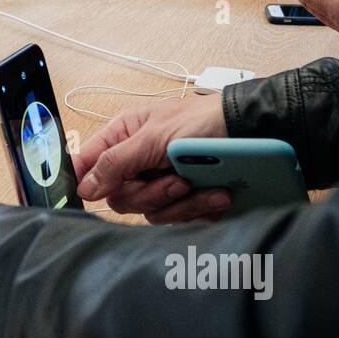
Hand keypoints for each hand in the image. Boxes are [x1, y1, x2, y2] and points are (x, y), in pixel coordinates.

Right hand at [74, 94, 232, 222]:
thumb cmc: (205, 120)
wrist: (253, 133)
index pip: (88, 162)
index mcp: (125, 136)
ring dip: (180, 202)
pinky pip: (178, 217)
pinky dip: (199, 207)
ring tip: (201, 185)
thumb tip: (85, 187)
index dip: (86, 180)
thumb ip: (116, 162)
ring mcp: (162, 180)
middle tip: (176, 181)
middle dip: (152, 194)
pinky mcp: (185, 198)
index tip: (91, 195)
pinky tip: (216, 193)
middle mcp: (139, 160)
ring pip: (152, 210)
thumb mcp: (155, 137)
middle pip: (122, 197)